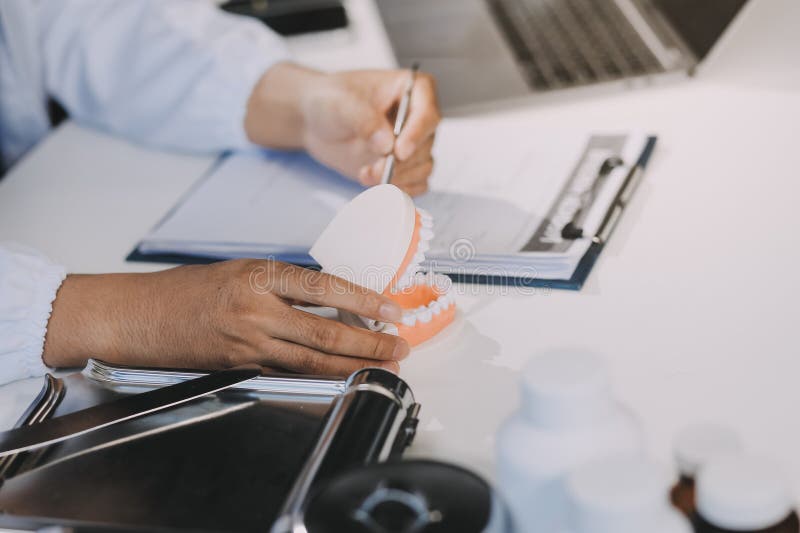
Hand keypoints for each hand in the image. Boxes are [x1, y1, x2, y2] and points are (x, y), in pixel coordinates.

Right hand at [42, 260, 409, 375]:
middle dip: (370, 342)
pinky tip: (342, 373)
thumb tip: (329, 297)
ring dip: (353, 364)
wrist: (137, 316)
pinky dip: (321, 374)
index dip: (364, 300)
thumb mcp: (239, 271)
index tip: (392, 309)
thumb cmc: (185, 289)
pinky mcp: (240, 366)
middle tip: (400, 346)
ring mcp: (248, 343)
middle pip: (326, 332)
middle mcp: (256, 310)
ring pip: (313, 360)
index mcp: (258, 276)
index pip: (324, 288)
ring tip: (383, 364)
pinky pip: (289, 372)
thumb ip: (281, 285)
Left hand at [245, 63, 440, 195]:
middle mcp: (417, 117)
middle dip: (401, 163)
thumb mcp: (341, 103)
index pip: (427, 113)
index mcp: (411, 89)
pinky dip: (399, 189)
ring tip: (366, 174)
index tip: (399, 152)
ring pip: (423, 167)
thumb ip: (364, 119)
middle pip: (425, 145)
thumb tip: (386, 144)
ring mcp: (412, 143)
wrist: (315, 120)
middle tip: (375, 168)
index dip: (416, 134)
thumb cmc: (330, 100)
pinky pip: (416, 184)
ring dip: (397, 178)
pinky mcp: (403, 166)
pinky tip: (377, 185)